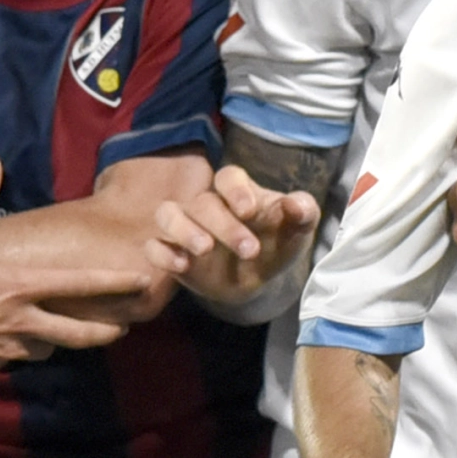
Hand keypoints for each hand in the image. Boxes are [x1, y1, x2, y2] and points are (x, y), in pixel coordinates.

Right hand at [0, 157, 144, 365]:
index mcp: (20, 285)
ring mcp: (8, 345)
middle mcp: (23, 320)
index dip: (116, 282)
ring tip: (69, 331)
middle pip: (81, 334)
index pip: (81, 284)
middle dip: (106, 332)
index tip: (142, 281)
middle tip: (123, 328)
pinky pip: (18, 356)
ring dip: (60, 340)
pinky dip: (23, 348)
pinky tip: (19, 339)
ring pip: (50, 348)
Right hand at [150, 163, 320, 304]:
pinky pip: (153, 246)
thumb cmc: (277, 243)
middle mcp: (207, 204)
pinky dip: (163, 254)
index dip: (236, 190)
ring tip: (205, 249)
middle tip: (250, 249)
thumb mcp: (298, 230)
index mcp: (238, 192)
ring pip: (168, 214)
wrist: (260, 280)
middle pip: (203, 202)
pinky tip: (182, 266)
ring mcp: (185, 227)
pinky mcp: (171, 252)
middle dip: (224, 224)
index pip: (228, 177)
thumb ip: (303, 213)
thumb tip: (296, 204)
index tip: (250, 211)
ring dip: (184, 230)